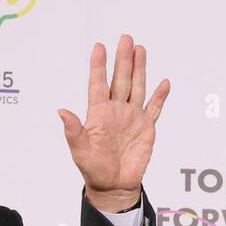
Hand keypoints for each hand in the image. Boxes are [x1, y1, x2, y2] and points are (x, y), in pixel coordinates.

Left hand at [59, 35, 169, 213]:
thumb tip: (62, 111)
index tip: (99, 47)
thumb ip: (73, 130)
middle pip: (120, 80)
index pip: (98, 85)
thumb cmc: (93, 169)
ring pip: (137, 88)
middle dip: (123, 60)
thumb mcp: (80, 151)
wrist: (113, 186)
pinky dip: (160, 96)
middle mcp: (116, 111)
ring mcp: (132, 118)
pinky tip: (164, 82)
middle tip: (125, 39)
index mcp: (98, 114)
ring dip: (139, 69)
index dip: (98, 66)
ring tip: (140, 49)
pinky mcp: (146, 128)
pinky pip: (154, 109)